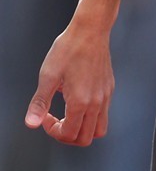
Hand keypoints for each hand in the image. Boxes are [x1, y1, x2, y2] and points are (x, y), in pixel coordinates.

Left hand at [25, 22, 113, 145]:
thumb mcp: (48, 76)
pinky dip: (89, 118)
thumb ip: (40, 103)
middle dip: (67, 135)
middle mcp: (96, 103)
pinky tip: (77, 101)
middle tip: (56, 121)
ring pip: (98, 131)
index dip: (53, 132)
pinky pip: (103, 115)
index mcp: (80, 102)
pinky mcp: (109, 91)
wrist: (90, 31)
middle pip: (85, 139)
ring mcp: (105, 98)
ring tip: (69, 116)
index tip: (45, 117)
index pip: (69, 134)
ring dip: (82, 130)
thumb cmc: (68, 50)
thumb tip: (31, 123)